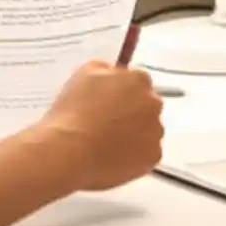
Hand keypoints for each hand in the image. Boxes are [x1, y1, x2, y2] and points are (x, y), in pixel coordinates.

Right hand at [37, 60, 163, 191]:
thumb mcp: (83, 73)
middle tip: (107, 121)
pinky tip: (112, 155)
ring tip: (106, 141)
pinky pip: (146, 154)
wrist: (70, 151)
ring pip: (148, 130)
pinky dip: (134, 155)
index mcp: (138, 80)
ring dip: (134, 133)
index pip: (137, 81)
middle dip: (132, 111)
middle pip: (147, 105)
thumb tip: (110, 73)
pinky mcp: (153, 156)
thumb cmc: (73, 114)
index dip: (121, 91)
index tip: (110, 100)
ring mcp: (155, 131)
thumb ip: (105, 68)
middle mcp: (153, 104)